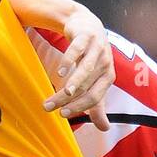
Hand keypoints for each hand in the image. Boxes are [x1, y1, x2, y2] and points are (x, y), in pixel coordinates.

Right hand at [29, 11, 113, 130]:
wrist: (88, 27)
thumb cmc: (92, 58)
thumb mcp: (96, 82)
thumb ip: (98, 106)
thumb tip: (105, 129)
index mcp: (108, 77)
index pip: (94, 97)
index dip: (79, 107)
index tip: (62, 114)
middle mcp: (105, 63)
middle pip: (85, 86)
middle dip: (67, 99)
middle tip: (49, 108)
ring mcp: (96, 49)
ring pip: (84, 69)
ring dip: (72, 82)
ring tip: (61, 93)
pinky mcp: (86, 36)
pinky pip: (78, 49)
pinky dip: (69, 60)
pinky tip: (60, 71)